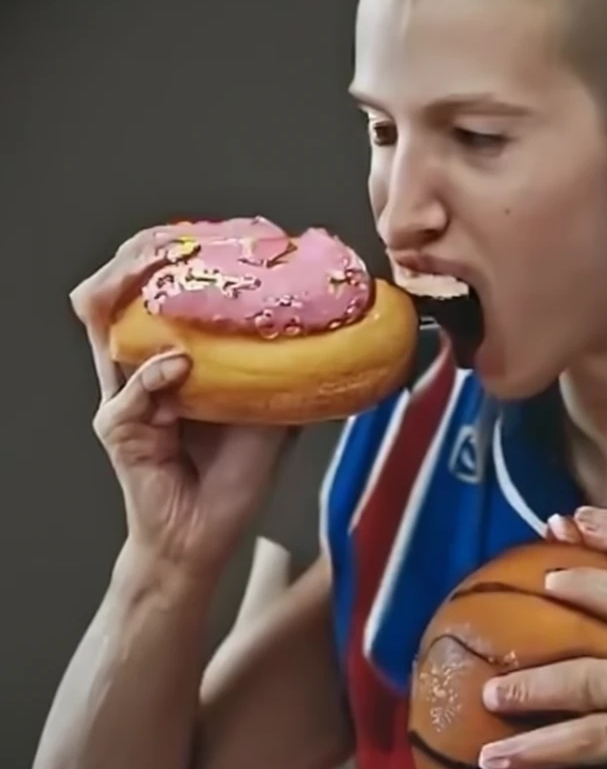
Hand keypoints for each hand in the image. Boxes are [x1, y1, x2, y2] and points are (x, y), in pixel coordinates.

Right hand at [70, 229, 293, 575]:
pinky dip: (156, 375)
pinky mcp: (120, 429)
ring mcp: (125, 394)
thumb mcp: (275, 409)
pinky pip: (131, 392)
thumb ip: (287, 371)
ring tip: (170, 267)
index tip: (240, 234)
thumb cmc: (236, 473)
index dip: (189, 251)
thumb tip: (339, 333)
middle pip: (121, 287)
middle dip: (150, 251)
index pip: (164, 286)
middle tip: (195, 237)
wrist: (210, 534)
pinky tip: (182, 366)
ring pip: (105, 322)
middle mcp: (142, 365)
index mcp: (174, 355)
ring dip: (135, 288)